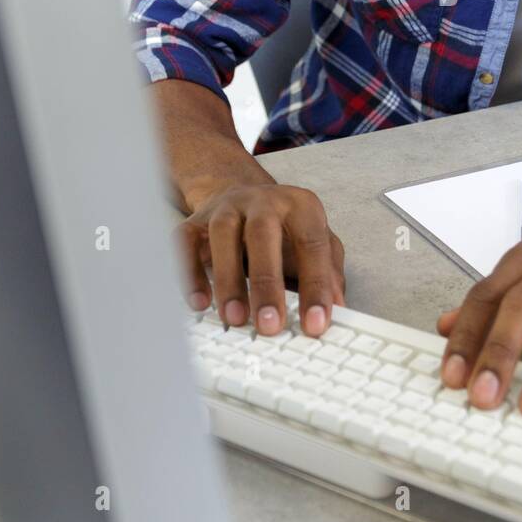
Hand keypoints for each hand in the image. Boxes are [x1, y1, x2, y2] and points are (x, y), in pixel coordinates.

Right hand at [176, 181, 345, 336]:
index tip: (315, 324)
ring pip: (223, 235)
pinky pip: (185, 243)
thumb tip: (336, 310)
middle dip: (266, 283)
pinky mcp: (196, 221)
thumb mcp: (317, 243)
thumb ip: (329, 273)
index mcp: (301, 205)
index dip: (316, 286)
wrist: (244, 196)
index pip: (312, 244)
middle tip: (270, 325)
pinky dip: (189, 273)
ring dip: (228, 280)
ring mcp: (226, 208)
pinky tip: (199, 303)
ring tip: (235, 319)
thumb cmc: (286, 230)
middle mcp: (262, 201)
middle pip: (262, 234)